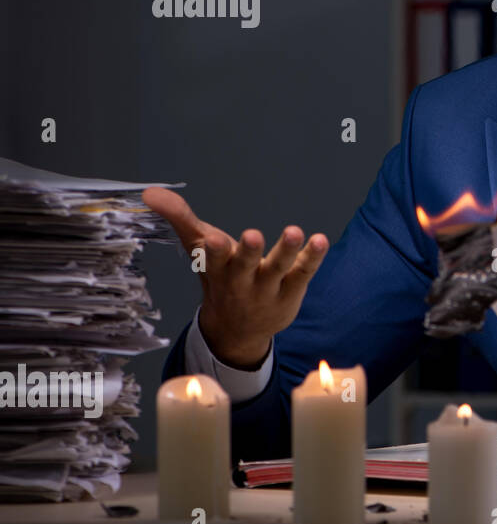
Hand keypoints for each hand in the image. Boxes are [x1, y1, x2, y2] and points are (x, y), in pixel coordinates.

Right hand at [141, 187, 329, 368]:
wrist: (236, 331)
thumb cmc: (218, 278)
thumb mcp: (198, 247)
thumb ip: (179, 217)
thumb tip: (149, 192)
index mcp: (216, 269)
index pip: (211, 259)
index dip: (212, 249)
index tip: (211, 238)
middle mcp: (240, 280)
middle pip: (243, 265)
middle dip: (248, 251)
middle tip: (252, 235)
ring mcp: (267, 288)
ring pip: (277, 268)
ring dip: (286, 251)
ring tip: (294, 231)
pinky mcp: (291, 291)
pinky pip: (303, 273)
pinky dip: (312, 257)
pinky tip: (320, 240)